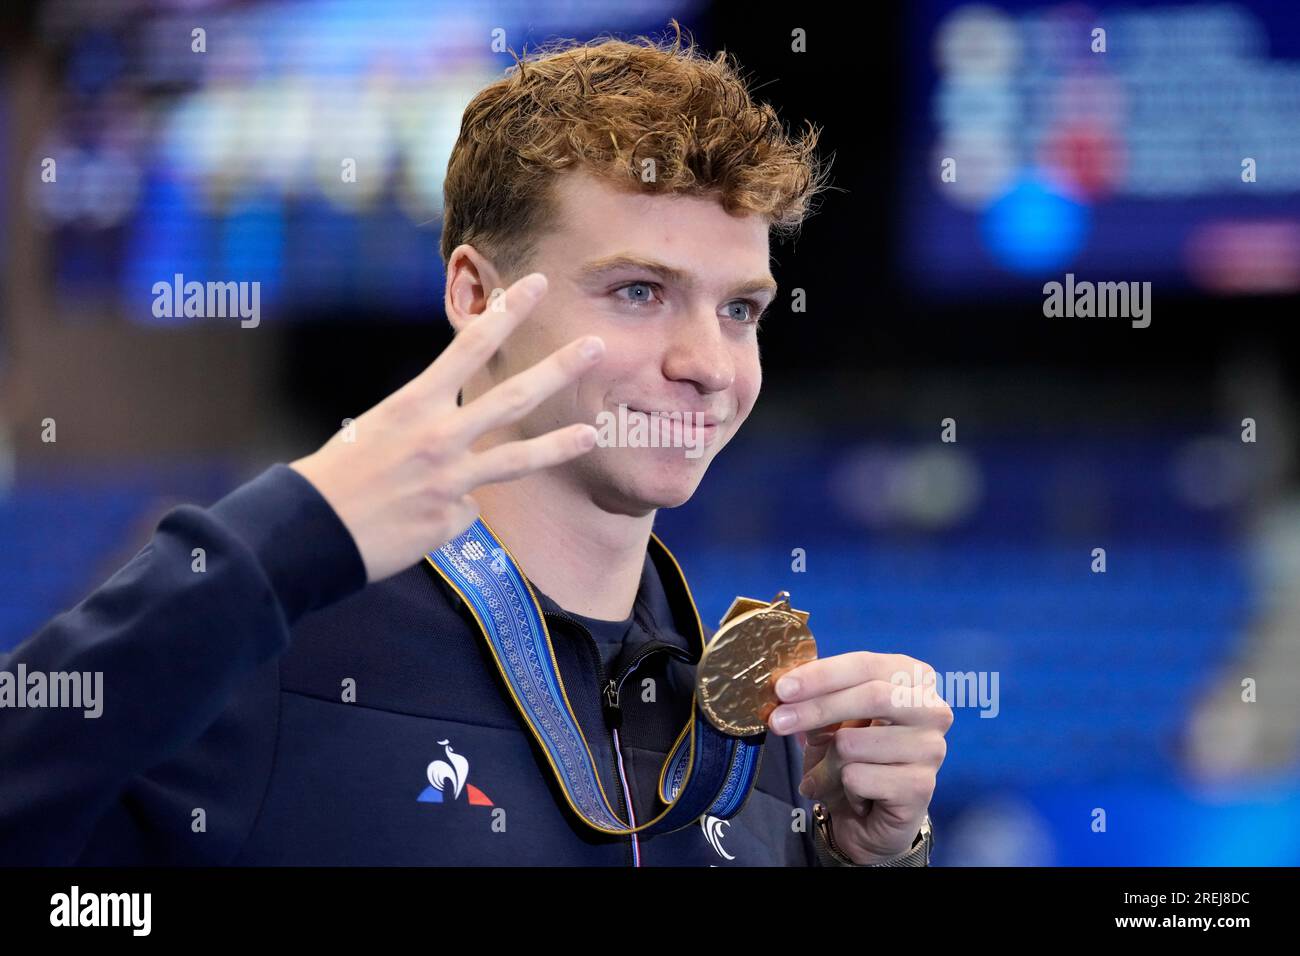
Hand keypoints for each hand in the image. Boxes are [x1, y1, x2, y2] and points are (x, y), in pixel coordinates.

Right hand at [290, 272, 604, 582]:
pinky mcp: (451, 520)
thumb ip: (428, 423)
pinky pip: (465, 509)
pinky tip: (415, 519)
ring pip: (517, 459)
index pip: (470, 346)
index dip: (508, 313)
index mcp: (414, 404)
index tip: (538, 285)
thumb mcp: (380, 428)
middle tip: (596, 344)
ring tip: (593, 433)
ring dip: (559, 445)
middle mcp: (439, 437)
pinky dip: (447, 511)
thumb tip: (467, 441)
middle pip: (514, 396)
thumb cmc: (339, 475)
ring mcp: (450, 481)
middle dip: (560, 368)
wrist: (311, 532)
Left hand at [768, 652, 952, 863]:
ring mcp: (932, 749)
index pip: (867, 665)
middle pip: (871, 697)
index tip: (783, 688)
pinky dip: (840, 788)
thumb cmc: (855, 755)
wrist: (872, 816)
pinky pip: (858, 778)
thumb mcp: (835, 719)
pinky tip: (854, 795)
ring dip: (825, 763)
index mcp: (915, 678)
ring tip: (829, 774)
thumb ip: (820, 697)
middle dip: (816, 708)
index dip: (822, 674)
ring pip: (855, 744)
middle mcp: (932, 710)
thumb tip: (786, 689)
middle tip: (777, 722)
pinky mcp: (921, 787)